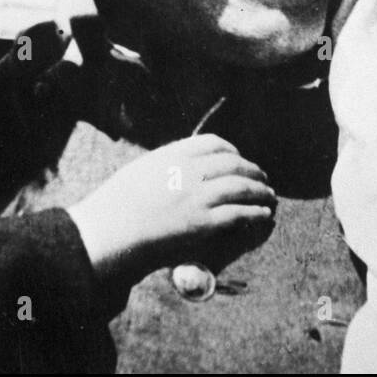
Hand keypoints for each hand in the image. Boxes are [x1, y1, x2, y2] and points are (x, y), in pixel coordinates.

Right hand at [68, 135, 276, 285]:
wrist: (107, 233)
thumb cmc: (116, 206)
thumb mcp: (140, 170)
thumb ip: (165, 165)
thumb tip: (184, 165)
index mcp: (172, 155)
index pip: (213, 143)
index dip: (232, 151)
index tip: (239, 159)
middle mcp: (187, 171)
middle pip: (233, 164)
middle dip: (253, 171)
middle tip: (262, 178)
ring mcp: (196, 197)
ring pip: (241, 187)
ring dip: (260, 191)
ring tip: (269, 196)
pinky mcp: (201, 224)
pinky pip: (238, 214)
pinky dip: (255, 212)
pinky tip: (262, 214)